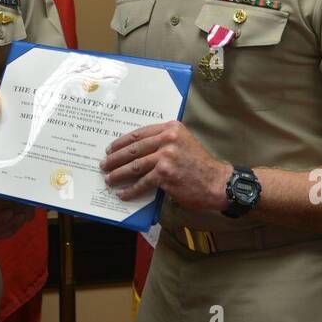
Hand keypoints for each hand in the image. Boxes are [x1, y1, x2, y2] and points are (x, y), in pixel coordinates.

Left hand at [100, 121, 231, 211]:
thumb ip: (164, 141)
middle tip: (104, 164)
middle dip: (115, 158)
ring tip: (109, 179)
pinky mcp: (165, 174)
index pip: (140, 133)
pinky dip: (131, 190)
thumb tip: (138, 150)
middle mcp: (168, 139)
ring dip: (118, 174)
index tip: (111, 148)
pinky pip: (142, 183)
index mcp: (171, 128)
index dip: (122, 142)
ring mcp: (166, 156)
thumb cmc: (200, 165)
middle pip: (134, 148)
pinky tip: (123, 193)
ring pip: (135, 165)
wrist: (217, 182)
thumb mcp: (184, 143)